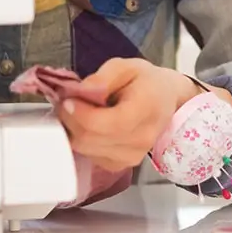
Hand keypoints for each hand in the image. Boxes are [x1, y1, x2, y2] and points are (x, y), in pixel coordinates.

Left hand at [56, 58, 200, 170]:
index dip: (81, 114)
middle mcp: (140, 139)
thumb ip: (103, 77)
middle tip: (65, 101)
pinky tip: (86, 124)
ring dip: (73, 130)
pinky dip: (82, 140)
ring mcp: (131, 157)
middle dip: (71, 120)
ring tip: (75, 110)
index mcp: (146, 109)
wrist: (166, 101)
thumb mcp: (126, 66)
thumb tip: (80, 91)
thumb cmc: (146, 81)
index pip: (108, 123)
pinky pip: (90, 157)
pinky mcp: (121, 165)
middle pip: (92, 139)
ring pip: (86, 150)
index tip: (67, 99)